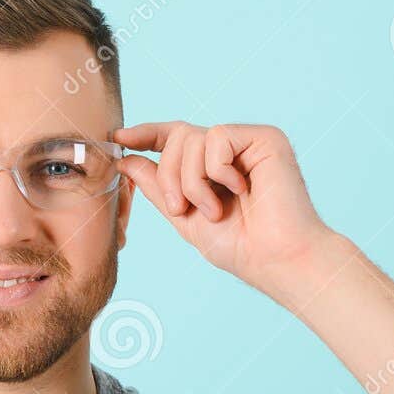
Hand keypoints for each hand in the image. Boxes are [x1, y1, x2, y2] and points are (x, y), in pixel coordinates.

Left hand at [114, 122, 335, 295]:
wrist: (273, 259)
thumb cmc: (239, 246)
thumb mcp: (184, 216)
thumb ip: (157, 186)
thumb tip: (126, 159)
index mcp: (211, 166)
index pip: (173, 138)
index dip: (145, 134)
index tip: (119, 138)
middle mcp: (230, 150)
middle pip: (177, 137)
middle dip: (169, 176)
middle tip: (179, 210)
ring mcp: (247, 142)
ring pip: (193, 137)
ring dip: (192, 181)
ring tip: (214, 210)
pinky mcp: (264, 138)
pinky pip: (218, 137)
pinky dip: (217, 171)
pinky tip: (240, 191)